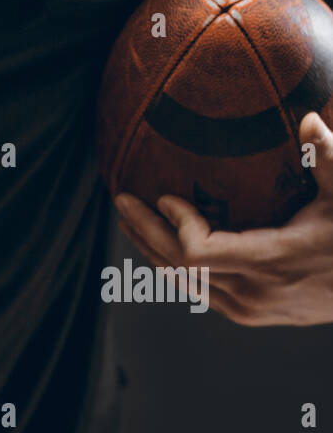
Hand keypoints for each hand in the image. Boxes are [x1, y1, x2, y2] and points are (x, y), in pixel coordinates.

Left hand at [113, 112, 332, 326]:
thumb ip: (329, 158)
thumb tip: (308, 118)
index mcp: (271, 262)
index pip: (200, 252)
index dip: (176, 225)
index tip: (162, 195)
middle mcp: (253, 293)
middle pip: (179, 268)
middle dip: (146, 233)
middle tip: (120, 200)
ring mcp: (250, 309)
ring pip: (185, 283)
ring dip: (154, 251)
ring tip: (131, 220)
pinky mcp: (250, 314)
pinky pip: (200, 290)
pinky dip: (176, 266)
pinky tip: (162, 244)